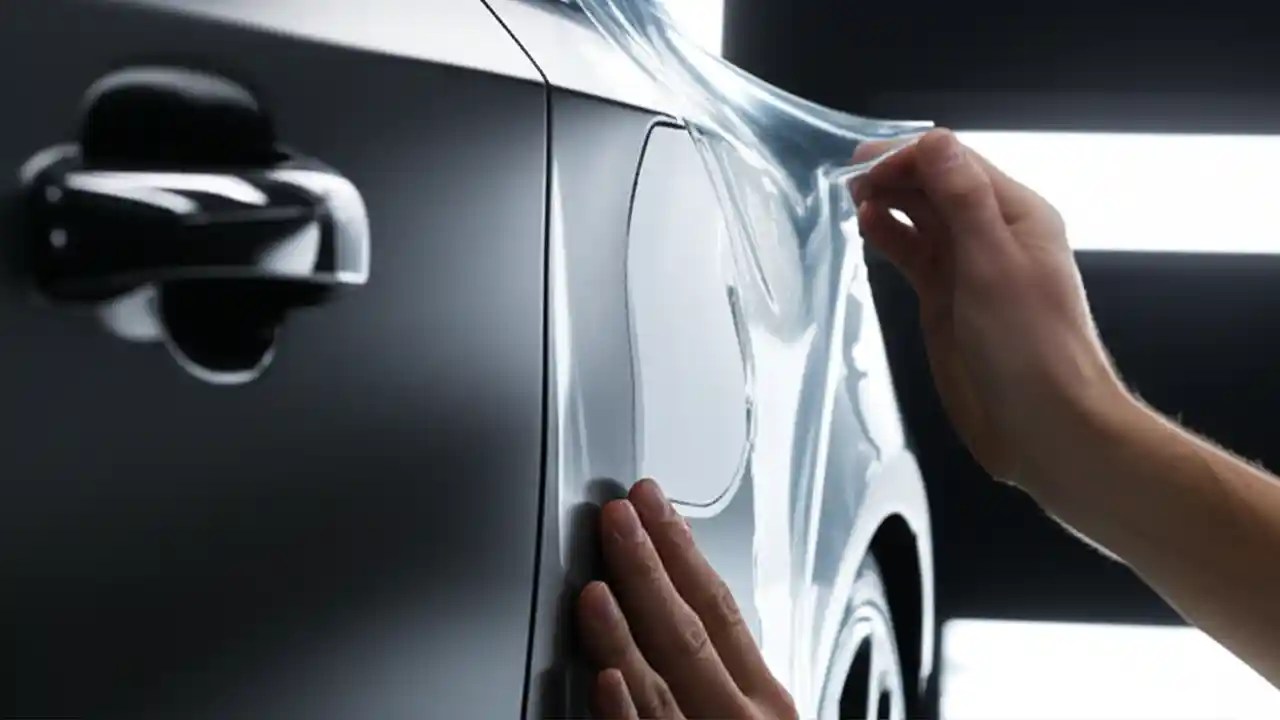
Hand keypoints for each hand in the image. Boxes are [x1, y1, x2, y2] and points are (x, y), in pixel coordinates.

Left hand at [578, 479, 796, 718]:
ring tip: (594, 588)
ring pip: (658, 689)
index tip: (651, 504)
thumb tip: (677, 579)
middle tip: (618, 518)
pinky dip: (622, 714)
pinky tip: (604, 681)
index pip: (720, 608)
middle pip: (689, 636)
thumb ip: (722, 661)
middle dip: (649, 570)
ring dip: (623, 635)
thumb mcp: (758, 711)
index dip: (682, 551)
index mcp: (765, 698)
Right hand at [853, 129, 1127, 482]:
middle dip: (895, 174)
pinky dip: (891, 237)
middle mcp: (993, 234)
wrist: (1046, 426)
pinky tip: (867, 228)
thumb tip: (934, 141)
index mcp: (1017, 214)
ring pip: (922, 217)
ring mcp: (968, 268)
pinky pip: (915, 255)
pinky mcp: (946, 300)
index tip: (863, 166)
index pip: (956, 162)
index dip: (910, 156)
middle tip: (847, 181)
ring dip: (889, 202)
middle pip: (937, 184)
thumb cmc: (1030, 347)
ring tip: (850, 199)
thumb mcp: (993, 264)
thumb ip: (963, 200)